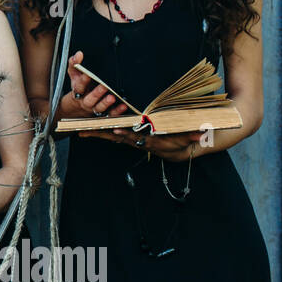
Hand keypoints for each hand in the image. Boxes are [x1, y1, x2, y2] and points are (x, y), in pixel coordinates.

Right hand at [60, 50, 128, 119]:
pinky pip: (110, 114)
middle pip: (90, 99)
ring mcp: (95, 108)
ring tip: (112, 97)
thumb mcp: (75, 74)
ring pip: (99, 108)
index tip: (88, 74)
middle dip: (97, 93)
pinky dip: (117, 111)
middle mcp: (86, 101)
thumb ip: (75, 64)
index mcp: (78, 91)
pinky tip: (123, 105)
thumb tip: (78, 54)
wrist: (79, 103)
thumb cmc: (79, 86)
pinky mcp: (104, 113)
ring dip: (106, 103)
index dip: (83, 80)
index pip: (79, 86)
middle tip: (104, 86)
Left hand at [80, 127, 202, 159]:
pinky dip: (96, 133)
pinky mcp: (125, 136)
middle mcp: (136, 140)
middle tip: (88, 131)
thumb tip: (203, 134)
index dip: (127, 134)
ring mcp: (130, 138)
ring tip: (79, 131)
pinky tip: (83, 132)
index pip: (136, 136)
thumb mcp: (188, 136)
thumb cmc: (180, 138)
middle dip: (102, 133)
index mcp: (149, 138)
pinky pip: (109, 134)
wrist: (175, 150)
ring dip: (95, 133)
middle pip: (117, 136)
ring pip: (110, 135)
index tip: (117, 131)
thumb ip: (194, 134)